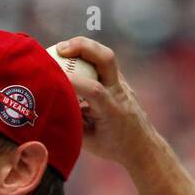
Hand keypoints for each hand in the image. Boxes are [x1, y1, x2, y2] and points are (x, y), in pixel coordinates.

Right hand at [54, 37, 156, 166]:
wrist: (143, 146)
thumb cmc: (114, 147)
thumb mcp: (88, 141)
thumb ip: (72, 123)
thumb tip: (51, 108)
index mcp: (112, 111)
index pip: (94, 89)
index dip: (74, 81)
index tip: (52, 78)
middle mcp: (119, 93)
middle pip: (106, 58)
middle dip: (82, 47)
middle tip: (59, 49)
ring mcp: (122, 84)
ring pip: (105, 56)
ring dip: (83, 47)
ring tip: (62, 50)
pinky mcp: (120, 81)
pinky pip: (102, 63)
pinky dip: (86, 57)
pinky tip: (71, 60)